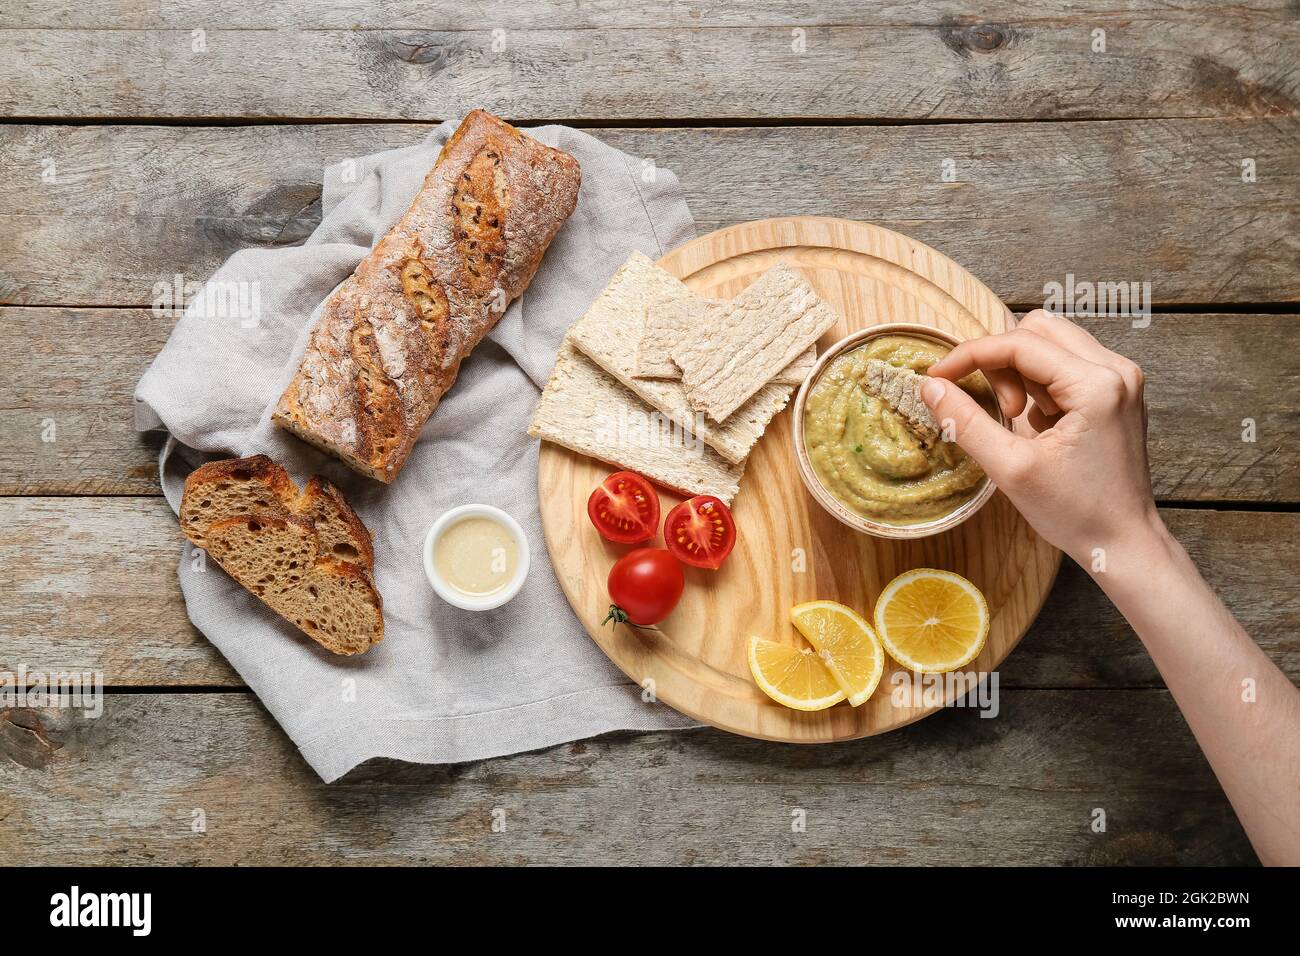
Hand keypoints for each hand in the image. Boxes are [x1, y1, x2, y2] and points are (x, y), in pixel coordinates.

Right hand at [920, 310, 1161, 562]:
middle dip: (1002, 360)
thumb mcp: (1010, 469)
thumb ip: (966, 422)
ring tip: (1018, 419)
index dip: (971, 355)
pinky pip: (1066, 363)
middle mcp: (1116, 370)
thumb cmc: (1076, 513)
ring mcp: (1121, 378)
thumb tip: (930, 387)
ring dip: (1020, 371)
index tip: (937, 377)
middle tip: (997, 409)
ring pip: (1052, 342)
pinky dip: (1040, 383)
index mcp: (1097, 385)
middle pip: (1038, 329)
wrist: (1123, 543)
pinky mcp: (1117, 391)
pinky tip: (1039, 423)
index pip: (1020, 343)